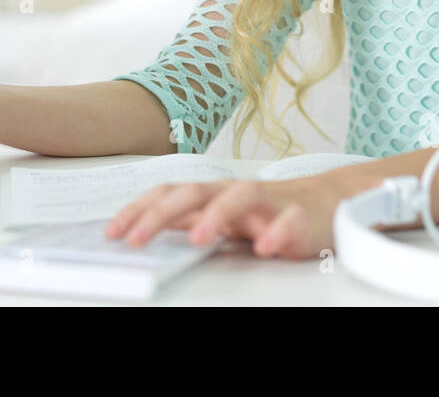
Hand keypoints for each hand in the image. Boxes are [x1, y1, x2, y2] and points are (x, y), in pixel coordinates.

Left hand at [103, 174, 348, 259]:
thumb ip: (186, 222)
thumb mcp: (219, 219)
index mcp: (212, 194)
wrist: (325, 205)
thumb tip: (139, 232)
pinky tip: (265, 247)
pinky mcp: (301, 217)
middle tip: (136, 240)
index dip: (139, 210)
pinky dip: (278, 232)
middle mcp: (235, 193)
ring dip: (217, 215)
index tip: (113, 233)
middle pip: (195, 191)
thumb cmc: (266, 214)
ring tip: (198, 240)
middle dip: (161, 213)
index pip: (168, 193)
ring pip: (241, 196)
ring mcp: (268, 202)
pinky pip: (290, 221)